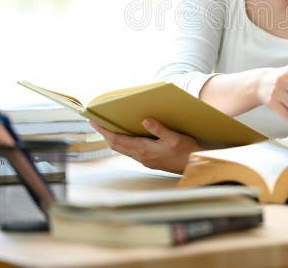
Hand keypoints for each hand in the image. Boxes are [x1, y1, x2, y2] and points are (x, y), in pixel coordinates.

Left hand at [89, 119, 203, 173]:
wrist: (193, 166)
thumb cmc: (186, 151)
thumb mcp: (175, 137)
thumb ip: (159, 129)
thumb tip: (145, 120)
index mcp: (144, 149)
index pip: (117, 140)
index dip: (104, 131)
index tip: (93, 122)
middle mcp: (141, 156)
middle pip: (116, 145)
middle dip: (104, 134)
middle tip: (95, 123)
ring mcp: (144, 160)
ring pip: (122, 149)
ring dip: (113, 139)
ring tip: (108, 128)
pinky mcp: (149, 161)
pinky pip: (130, 151)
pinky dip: (123, 143)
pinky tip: (126, 137)